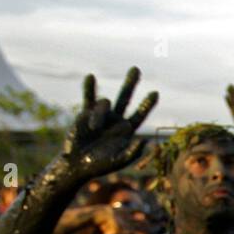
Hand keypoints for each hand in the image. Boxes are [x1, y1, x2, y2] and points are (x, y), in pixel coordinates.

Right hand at [61, 68, 156, 182]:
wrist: (78, 164)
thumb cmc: (100, 165)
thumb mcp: (119, 161)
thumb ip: (132, 153)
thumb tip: (145, 141)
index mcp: (127, 130)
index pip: (139, 115)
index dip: (147, 104)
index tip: (155, 92)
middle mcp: (115, 119)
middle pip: (125, 98)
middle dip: (131, 84)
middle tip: (136, 68)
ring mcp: (102, 115)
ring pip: (104, 104)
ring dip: (99, 115)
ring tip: (93, 128)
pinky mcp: (86, 113)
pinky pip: (88, 98)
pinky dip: (89, 88)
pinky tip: (91, 77)